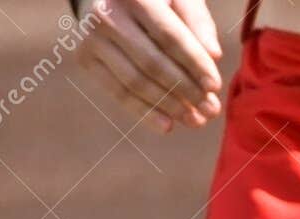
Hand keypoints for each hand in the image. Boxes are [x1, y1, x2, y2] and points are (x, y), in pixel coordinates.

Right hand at [75, 0, 223, 133]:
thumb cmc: (156, 0)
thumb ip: (198, 20)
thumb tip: (214, 54)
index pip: (169, 36)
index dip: (194, 64)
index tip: (215, 87)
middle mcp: (105, 14)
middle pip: (153, 63)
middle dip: (186, 91)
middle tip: (210, 110)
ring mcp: (91, 37)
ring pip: (136, 82)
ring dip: (170, 106)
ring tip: (196, 120)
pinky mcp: (84, 58)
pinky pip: (118, 92)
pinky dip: (145, 112)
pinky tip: (168, 125)